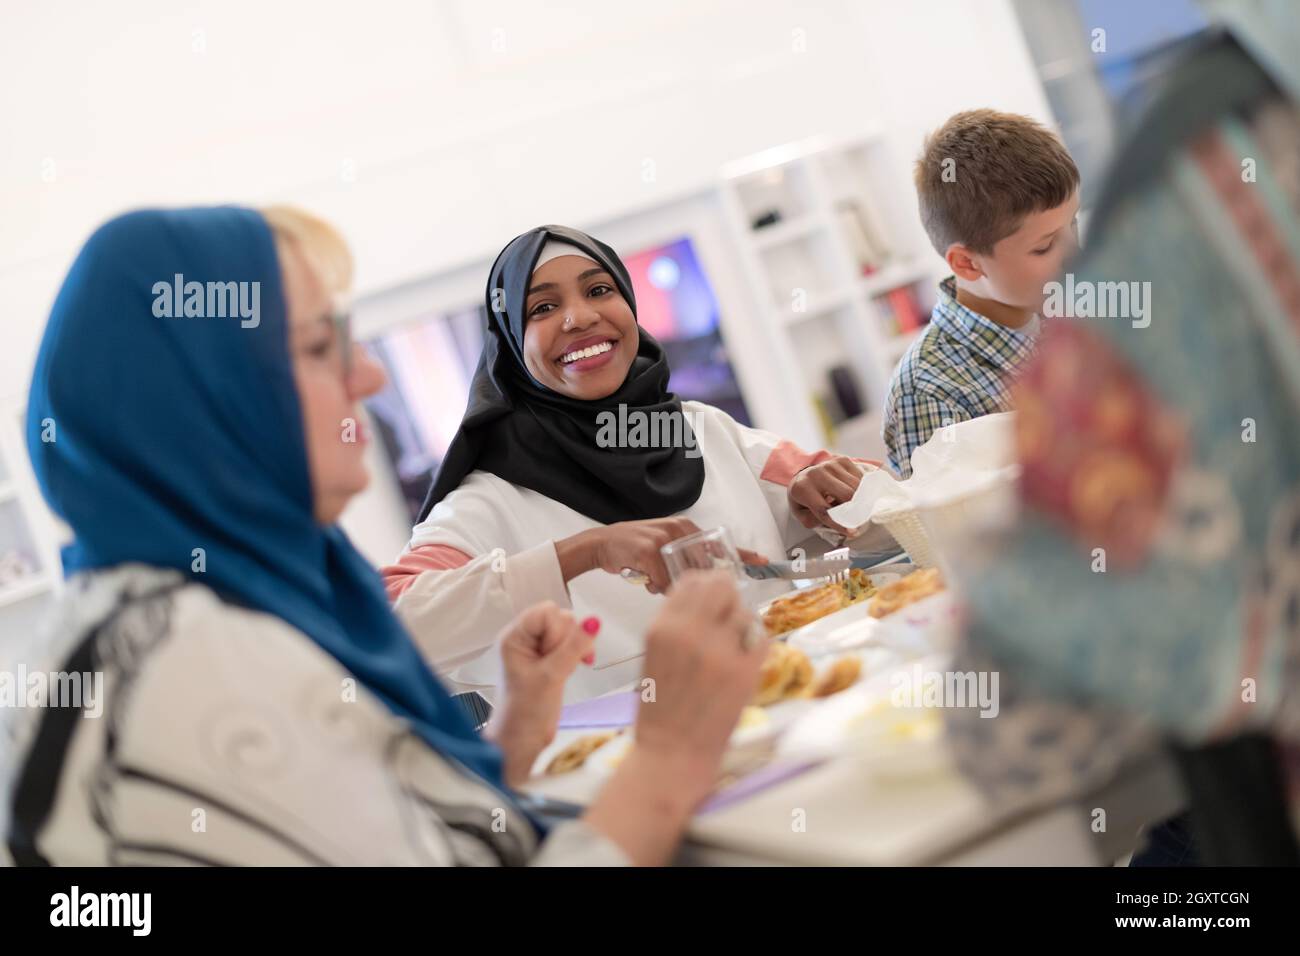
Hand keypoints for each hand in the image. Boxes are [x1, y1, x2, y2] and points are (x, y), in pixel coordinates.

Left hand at [486, 601, 597, 785]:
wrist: (522, 741)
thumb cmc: (526, 712)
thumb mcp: (551, 676)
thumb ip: (574, 646)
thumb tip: (594, 621)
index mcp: (514, 636)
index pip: (546, 612)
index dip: (557, 631)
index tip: (554, 655)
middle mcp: (525, 637)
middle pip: (559, 618)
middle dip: (568, 640)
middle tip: (561, 666)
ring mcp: (538, 648)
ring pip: (569, 630)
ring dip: (575, 648)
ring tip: (566, 670)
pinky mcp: (550, 658)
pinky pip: (572, 642)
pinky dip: (578, 652)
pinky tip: (577, 666)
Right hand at [633, 570, 767, 793]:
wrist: (670, 755)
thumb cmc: (660, 710)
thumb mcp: (654, 657)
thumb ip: (676, 626)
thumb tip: (704, 598)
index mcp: (662, 629)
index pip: (692, 582)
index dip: (706, 586)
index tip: (713, 598)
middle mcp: (690, 633)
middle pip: (722, 586)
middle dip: (729, 598)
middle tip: (730, 617)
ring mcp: (719, 652)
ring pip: (745, 613)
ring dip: (744, 627)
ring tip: (734, 649)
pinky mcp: (745, 672)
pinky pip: (763, 639)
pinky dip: (757, 647)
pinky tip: (745, 662)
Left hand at [788, 456, 865, 533]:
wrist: (803, 478)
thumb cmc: (804, 499)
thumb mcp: (802, 515)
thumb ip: (816, 520)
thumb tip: (837, 519)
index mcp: (802, 488)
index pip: (824, 509)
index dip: (839, 523)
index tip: (852, 532)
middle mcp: (816, 473)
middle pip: (846, 494)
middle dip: (854, 509)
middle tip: (857, 518)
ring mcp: (830, 464)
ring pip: (856, 486)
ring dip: (858, 499)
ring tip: (851, 505)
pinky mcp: (842, 460)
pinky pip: (860, 477)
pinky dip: (860, 488)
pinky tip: (852, 492)